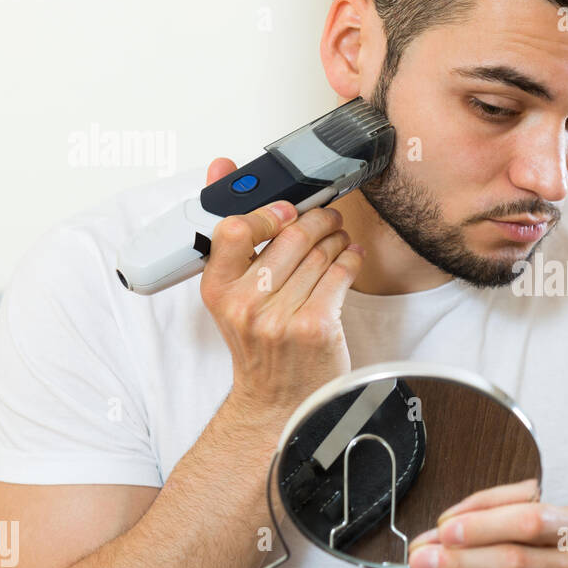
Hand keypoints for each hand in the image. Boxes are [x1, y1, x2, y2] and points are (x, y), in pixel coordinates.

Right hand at [200, 157, 361, 416]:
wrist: (278, 401)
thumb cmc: (259, 345)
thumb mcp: (231, 293)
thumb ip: (228, 232)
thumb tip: (220, 166)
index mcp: (217, 290)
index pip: (232, 230)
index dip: (266, 213)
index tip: (285, 210)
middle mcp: (246, 304)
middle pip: (290, 236)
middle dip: (317, 219)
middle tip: (327, 216)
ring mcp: (281, 317)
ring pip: (320, 253)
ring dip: (337, 238)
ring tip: (339, 238)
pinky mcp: (316, 327)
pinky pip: (340, 274)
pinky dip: (350, 260)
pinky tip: (350, 257)